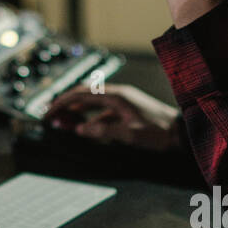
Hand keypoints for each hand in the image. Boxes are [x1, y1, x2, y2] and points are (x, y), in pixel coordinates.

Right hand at [44, 83, 184, 152]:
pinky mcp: (127, 109)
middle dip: (65, 103)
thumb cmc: (158, 132)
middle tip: (49, 113)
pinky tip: (85, 128)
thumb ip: (103, 131)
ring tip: (62, 120)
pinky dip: (90, 117)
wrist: (180, 132)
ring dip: (77, 110)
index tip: (48, 111)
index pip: (82, 94)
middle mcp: (118, 94)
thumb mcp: (129, 134)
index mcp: (117, 96)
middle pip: (85, 94)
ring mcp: (123, 101)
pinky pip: (103, 111)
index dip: (62, 102)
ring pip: (93, 102)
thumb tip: (81, 130)